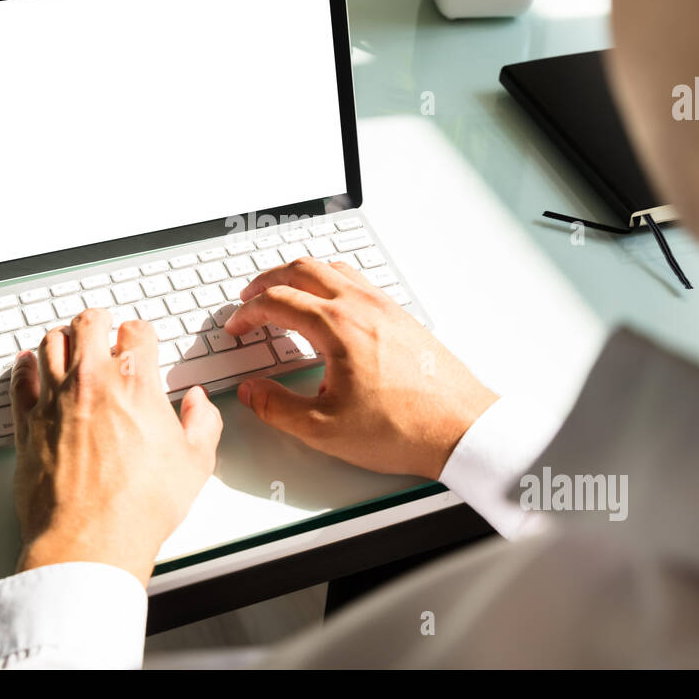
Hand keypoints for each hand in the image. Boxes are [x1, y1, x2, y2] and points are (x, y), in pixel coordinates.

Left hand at [8, 308, 222, 584]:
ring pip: (49, 344)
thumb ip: (202, 423)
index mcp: (134, 382)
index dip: (142, 333)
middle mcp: (91, 381)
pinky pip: (19, 381)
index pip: (137, 331)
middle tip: (102, 325)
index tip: (142, 340)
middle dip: (99, 321)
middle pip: (88, 325)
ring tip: (68, 340)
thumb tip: (198, 405)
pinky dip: (23, 368)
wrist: (92, 539)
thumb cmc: (139, 506)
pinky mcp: (26, 424)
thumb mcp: (195, 463)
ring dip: (62, 337)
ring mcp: (54, 400)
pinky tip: (27, 365)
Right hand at [223, 257, 496, 479]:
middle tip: (249, 298)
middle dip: (268, 280)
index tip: (237, 328)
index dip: (248, 313)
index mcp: (337, 326)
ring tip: (285, 293)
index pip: (277, 302)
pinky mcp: (402, 316)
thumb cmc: (403, 428)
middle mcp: (361, 306)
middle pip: (302, 270)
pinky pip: (357, 281)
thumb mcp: (324, 429)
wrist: (460, 428)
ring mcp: (385, 306)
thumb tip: (251, 391)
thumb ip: (276, 407)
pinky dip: (330, 282)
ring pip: (332, 268)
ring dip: (300, 275)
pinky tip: (330, 306)